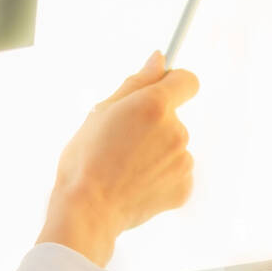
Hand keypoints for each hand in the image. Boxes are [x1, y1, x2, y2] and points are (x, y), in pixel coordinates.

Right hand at [36, 51, 198, 267]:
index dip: (172, 83)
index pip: (187, 80)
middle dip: (151, 125)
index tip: (157, 92)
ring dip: (155, 151)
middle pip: (173, 117)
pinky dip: (159, 176)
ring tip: (124, 168)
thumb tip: (158, 59)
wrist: (88, 211)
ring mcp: (183, 160)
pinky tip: (134, 184)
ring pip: (172, 146)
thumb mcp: (100, 112)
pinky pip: (175, 172)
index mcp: (154, 105)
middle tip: (119, 143)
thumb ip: (136, 83)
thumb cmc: (84, 160)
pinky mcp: (185, 187)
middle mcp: (176, 130)